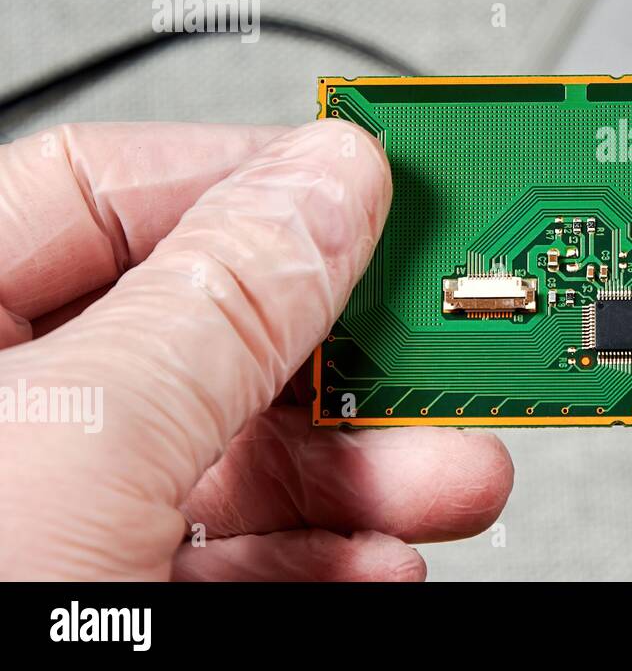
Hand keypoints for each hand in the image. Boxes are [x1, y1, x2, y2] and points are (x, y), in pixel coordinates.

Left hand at [0, 121, 511, 579]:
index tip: (382, 185)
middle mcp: (0, 407)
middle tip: (449, 340)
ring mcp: (43, 510)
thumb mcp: (83, 448)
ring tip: (451, 474)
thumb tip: (331, 186)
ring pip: (232, 452)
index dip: (253, 174)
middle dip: (348, 355)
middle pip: (201, 332)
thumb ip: (216, 307)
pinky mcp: (96, 593)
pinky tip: (377, 556)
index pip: (99, 188)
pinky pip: (223, 550)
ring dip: (365, 468)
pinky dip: (317, 550)